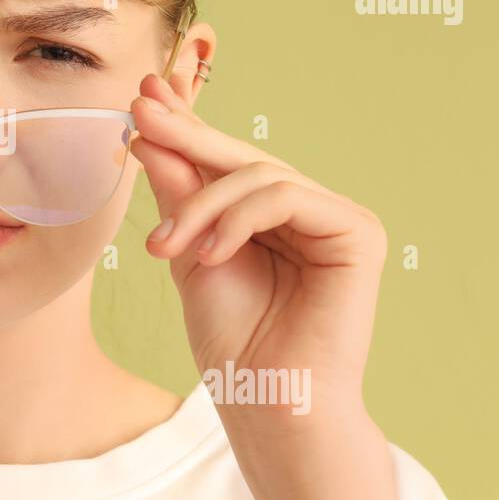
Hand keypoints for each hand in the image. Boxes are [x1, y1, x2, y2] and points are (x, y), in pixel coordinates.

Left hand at [129, 72, 388, 423]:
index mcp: (270, 217)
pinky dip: (238, 218)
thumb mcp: (188, 253)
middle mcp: (307, 210)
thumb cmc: (233, 340)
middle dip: (186, 135)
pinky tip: (209, 253)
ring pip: (259, 175)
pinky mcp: (358, 231)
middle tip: (140, 113)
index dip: (187, 126)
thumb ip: (178, 195)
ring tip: (163, 246)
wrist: (267, 401)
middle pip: (242, 158)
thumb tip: (149, 131)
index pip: (225, 161)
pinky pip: (287, 195)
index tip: (141, 98)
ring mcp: (336, 218)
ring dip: (200, 205)